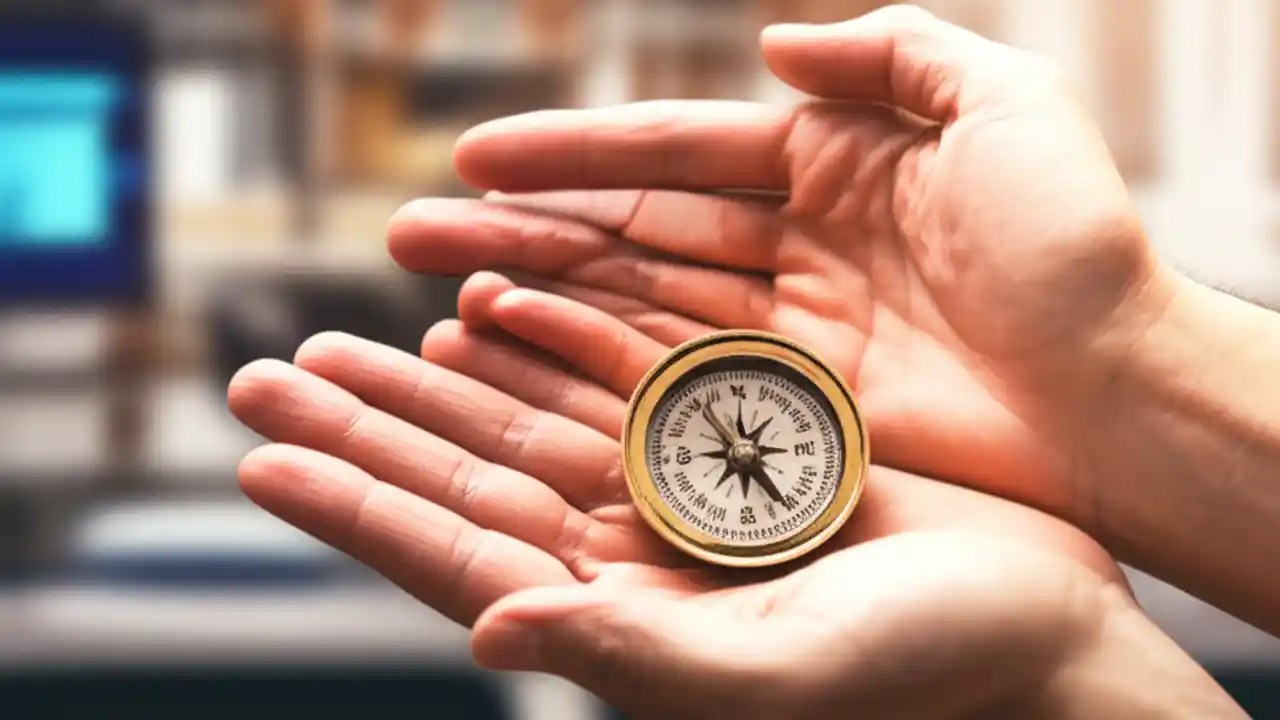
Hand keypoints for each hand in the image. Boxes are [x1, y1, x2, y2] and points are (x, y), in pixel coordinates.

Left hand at [226, 310, 1234, 717]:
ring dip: (432, 379)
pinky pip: (613, 378)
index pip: (451, 554)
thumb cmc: (923, 672)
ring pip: (520, 419)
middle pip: (461, 475)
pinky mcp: (730, 440)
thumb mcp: (777, 673)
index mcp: (620, 619)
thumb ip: (631, 656)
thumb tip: (489, 632)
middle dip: (361, 426)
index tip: (264, 458)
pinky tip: (486, 309)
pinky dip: (547, 341)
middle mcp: (627, 554)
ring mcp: (673, 492)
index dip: (352, 506)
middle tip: (266, 374)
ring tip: (347, 341)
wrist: (1034, 624)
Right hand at [385, 6, 1173, 535]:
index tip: (473, 157)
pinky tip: (516, 361)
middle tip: (408, 234)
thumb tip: (770, 44)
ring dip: (532, 300)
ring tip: (437, 294)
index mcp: (829, 167)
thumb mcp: (1002, 102)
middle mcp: (790, 248)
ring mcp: (781, 336)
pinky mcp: (784, 412)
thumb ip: (890, 50)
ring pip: (630, 308)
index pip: (671, 155)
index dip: (571, 154)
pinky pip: (667, 382)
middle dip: (518, 233)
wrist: (1119, 392)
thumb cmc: (1072, 245)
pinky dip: (589, 370)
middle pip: (627, 233)